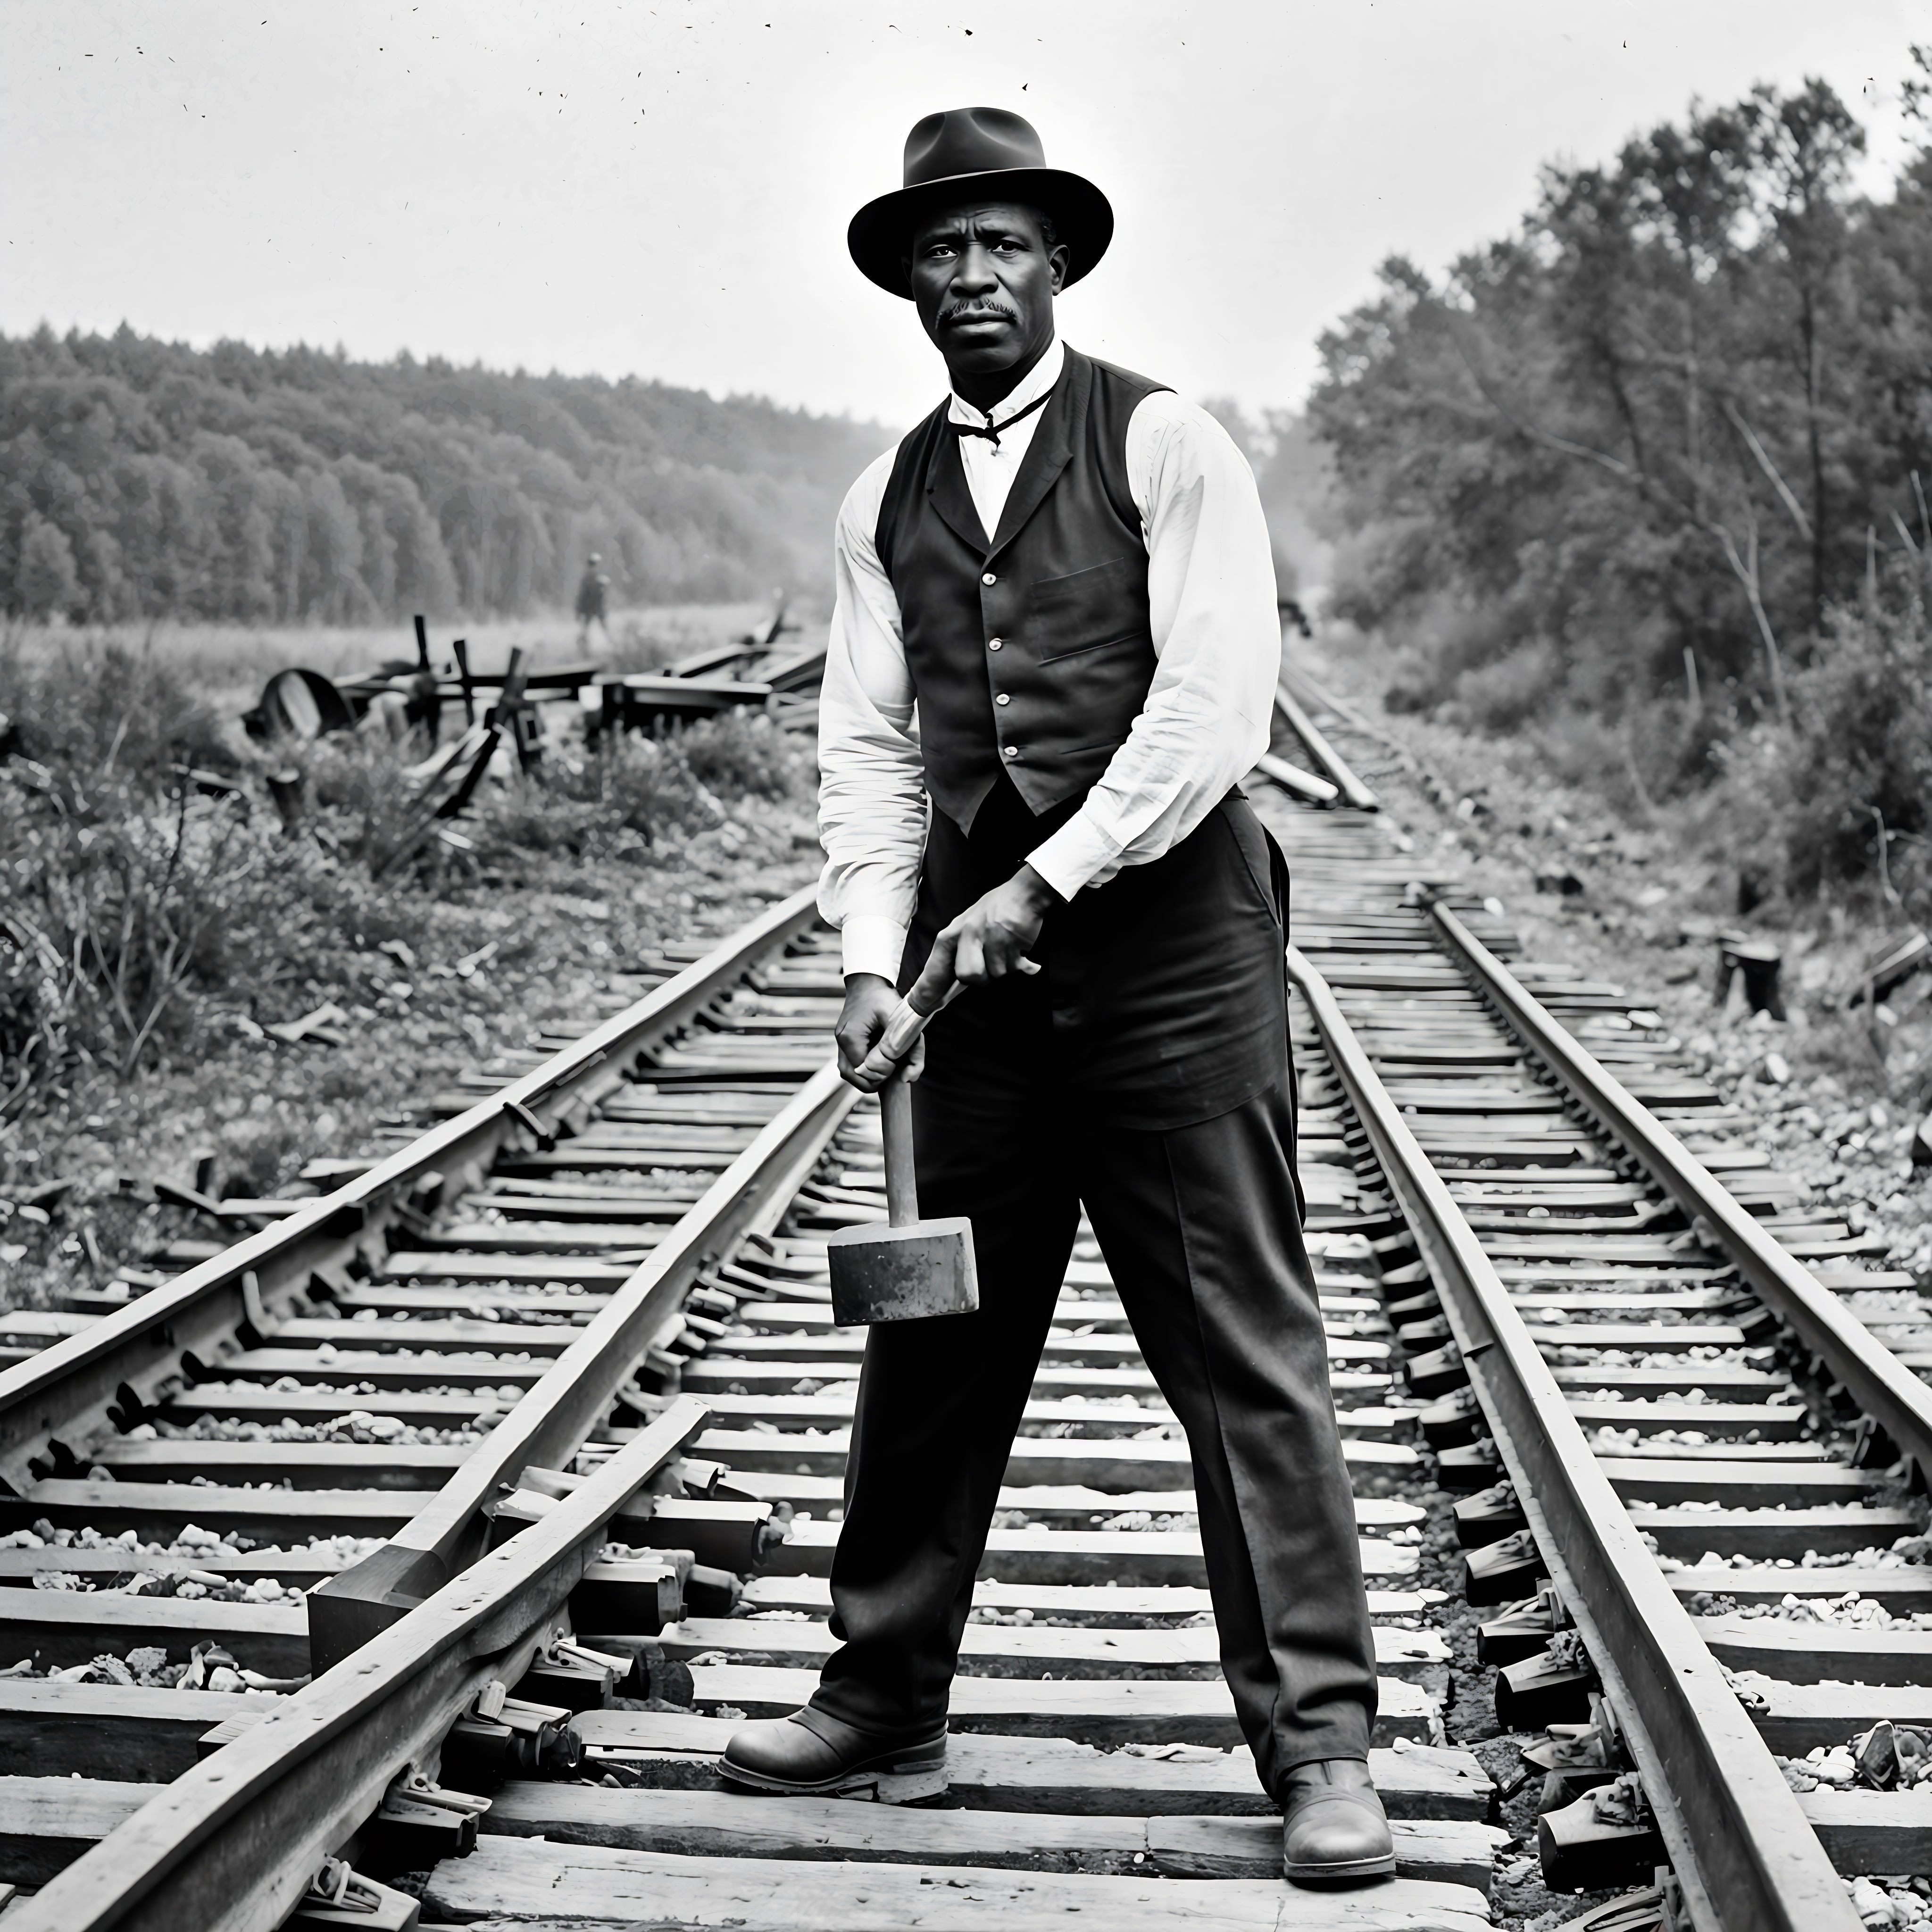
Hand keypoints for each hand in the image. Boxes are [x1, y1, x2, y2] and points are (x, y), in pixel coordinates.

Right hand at [834, 973, 921, 1093]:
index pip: (864, 1071)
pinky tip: (878, 1059)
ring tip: (885, 1067)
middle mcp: (840, 1042)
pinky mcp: (843, 1042)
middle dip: (874, 1079)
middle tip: (892, 1069)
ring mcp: (839, 1043)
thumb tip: (910, 1077)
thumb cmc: (882, 997)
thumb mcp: (899, 1019)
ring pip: (849, 1074)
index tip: (896, 1060)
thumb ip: (909, 1047)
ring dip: (867, 1076)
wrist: (867, 981)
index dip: (883, 1072)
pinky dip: (863, 1068)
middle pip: (853, 1077)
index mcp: (850, 1037)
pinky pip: (850, 1064)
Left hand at [907, 864, 1055, 1010]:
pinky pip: (1014, 967)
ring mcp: (990, 937)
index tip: (925, 1002)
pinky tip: (1019, 947)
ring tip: (1008, 948)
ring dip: (1005, 966)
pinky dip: (1021, 964)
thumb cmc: (998, 907)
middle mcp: (969, 933)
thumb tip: (962, 976)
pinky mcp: (1011, 941)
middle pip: (968, 976)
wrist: (1025, 893)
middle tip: (991, 964)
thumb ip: (963, 946)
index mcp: (955, 931)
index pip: (937, 964)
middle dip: (982, 977)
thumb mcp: (971, 922)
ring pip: (995, 973)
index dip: (932, 985)